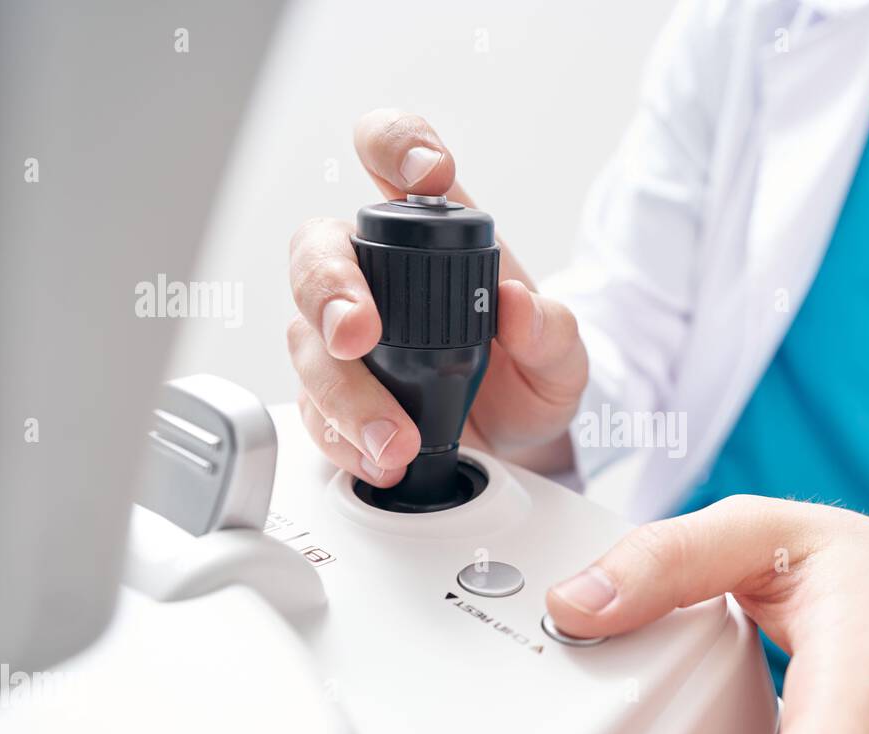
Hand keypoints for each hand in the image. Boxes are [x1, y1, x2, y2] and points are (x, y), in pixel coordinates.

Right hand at [286, 108, 586, 485]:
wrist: (519, 441)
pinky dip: (340, 435)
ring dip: (342, 389)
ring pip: (306, 338)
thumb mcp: (562, 361)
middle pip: (318, 249)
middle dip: (329, 287)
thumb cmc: (530, 376)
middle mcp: (377, 272)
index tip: (426, 174)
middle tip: (358, 334)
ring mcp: (346, 333)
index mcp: (433, 234)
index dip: (395, 145)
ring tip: (392, 435)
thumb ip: (552, 332)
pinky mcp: (333, 392)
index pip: (392, 155)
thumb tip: (520, 307)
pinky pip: (311, 406)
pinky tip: (377, 454)